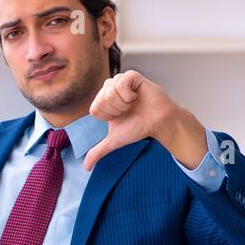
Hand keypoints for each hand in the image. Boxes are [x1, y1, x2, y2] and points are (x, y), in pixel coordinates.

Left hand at [84, 69, 206, 171]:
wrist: (158, 122)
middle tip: (128, 110)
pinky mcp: (132, 76)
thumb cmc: (139, 127)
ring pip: (110, 91)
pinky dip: (129, 94)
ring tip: (133, 104)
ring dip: (123, 103)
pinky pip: (121, 83)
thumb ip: (99, 151)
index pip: (94, 109)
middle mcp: (110, 88)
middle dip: (115, 110)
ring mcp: (121, 80)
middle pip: (101, 100)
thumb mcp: (114, 140)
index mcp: (103, 101)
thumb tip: (86, 167)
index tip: (120, 117)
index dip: (107, 117)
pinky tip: (136, 96)